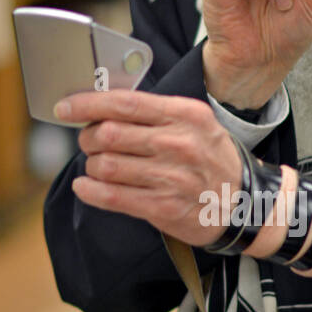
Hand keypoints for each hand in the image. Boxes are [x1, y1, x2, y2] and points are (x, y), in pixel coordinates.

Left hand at [55, 87, 242, 247]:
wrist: (246, 204)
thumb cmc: (213, 160)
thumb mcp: (196, 123)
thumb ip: (155, 113)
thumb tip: (103, 107)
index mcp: (184, 115)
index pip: (124, 103)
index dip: (87, 104)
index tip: (65, 108)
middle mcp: (178, 143)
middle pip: (109, 133)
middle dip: (88, 137)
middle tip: (89, 142)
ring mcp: (172, 178)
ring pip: (106, 165)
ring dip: (92, 165)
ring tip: (98, 166)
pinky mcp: (163, 208)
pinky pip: (112, 197)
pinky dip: (90, 191)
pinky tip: (86, 186)